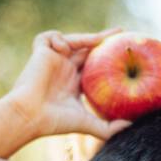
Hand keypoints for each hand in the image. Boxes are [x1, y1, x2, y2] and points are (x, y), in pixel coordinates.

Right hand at [0, 29, 131, 157]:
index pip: (94, 65)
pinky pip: (48, 37)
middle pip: (86, 49)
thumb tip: (131, 128)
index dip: (107, 58)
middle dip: (102, 39)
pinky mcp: (40, 53)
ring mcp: (53, 60)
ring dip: (84, 37)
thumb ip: (108, 128)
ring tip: (97, 39)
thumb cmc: (54, 121)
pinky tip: (63, 49)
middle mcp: (64, 70)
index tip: (123, 51)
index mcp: (74, 83)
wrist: (30, 116)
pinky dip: (57, 38)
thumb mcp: (87, 123)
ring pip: (72, 40)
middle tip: (120, 33)